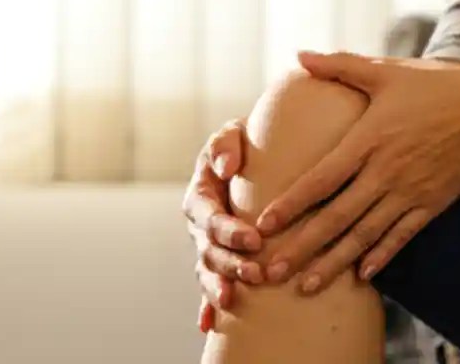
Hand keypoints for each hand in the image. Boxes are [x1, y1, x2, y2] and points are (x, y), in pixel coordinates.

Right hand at [181, 118, 264, 332]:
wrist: (258, 154)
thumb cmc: (247, 142)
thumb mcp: (233, 132)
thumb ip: (225, 144)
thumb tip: (225, 169)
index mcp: (201, 195)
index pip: (209, 217)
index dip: (229, 231)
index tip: (255, 239)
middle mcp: (201, 225)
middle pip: (208, 250)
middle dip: (231, 264)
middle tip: (257, 274)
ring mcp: (208, 245)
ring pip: (208, 271)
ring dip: (219, 286)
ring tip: (234, 300)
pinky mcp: (220, 259)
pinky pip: (210, 286)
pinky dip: (207, 306)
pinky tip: (209, 325)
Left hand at [256, 51, 459, 294]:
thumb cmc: (437, 85)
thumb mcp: (386, 72)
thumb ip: (340, 65)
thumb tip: (298, 55)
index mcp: (369, 140)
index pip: (322, 179)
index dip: (292, 204)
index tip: (264, 224)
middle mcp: (386, 172)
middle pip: (336, 218)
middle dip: (302, 247)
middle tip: (272, 271)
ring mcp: (410, 192)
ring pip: (364, 236)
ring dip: (333, 262)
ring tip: (305, 286)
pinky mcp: (432, 204)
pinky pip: (401, 237)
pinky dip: (381, 257)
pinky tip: (361, 276)